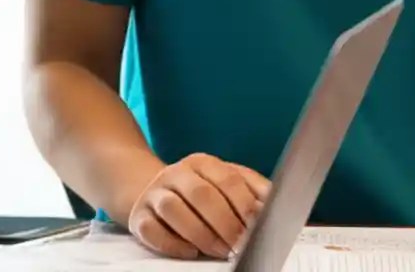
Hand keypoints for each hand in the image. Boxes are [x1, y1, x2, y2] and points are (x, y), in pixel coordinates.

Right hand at [126, 153, 269, 259]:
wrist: (157, 190)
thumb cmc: (201, 191)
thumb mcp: (226, 183)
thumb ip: (251, 191)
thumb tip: (275, 205)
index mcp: (203, 162)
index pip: (228, 179)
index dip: (245, 205)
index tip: (259, 226)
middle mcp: (178, 173)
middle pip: (202, 194)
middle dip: (226, 223)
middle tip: (241, 244)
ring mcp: (156, 193)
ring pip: (173, 209)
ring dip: (201, 234)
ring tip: (220, 250)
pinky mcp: (139, 215)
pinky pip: (151, 229)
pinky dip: (172, 243)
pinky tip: (190, 251)